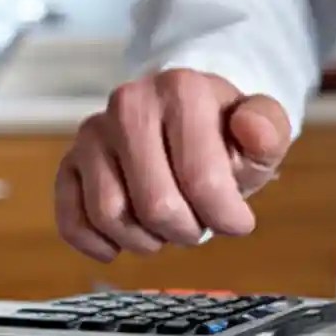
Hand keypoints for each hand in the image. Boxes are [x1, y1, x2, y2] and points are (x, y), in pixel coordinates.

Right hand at [55, 68, 291, 260]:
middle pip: (156, 204)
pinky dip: (97, 243)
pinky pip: (71, 219)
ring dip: (144, 240)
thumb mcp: (261, 129)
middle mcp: (127, 105)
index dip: (225, 217)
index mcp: (180, 91)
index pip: (202, 179)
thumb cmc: (222, 133)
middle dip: (186, 231)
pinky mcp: (68, 162)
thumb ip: (268, 129)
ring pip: (110, 215)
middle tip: (198, 226)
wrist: (179, 119)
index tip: (237, 222)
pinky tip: (120, 244)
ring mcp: (92, 134)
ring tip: (164, 230)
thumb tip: (250, 129)